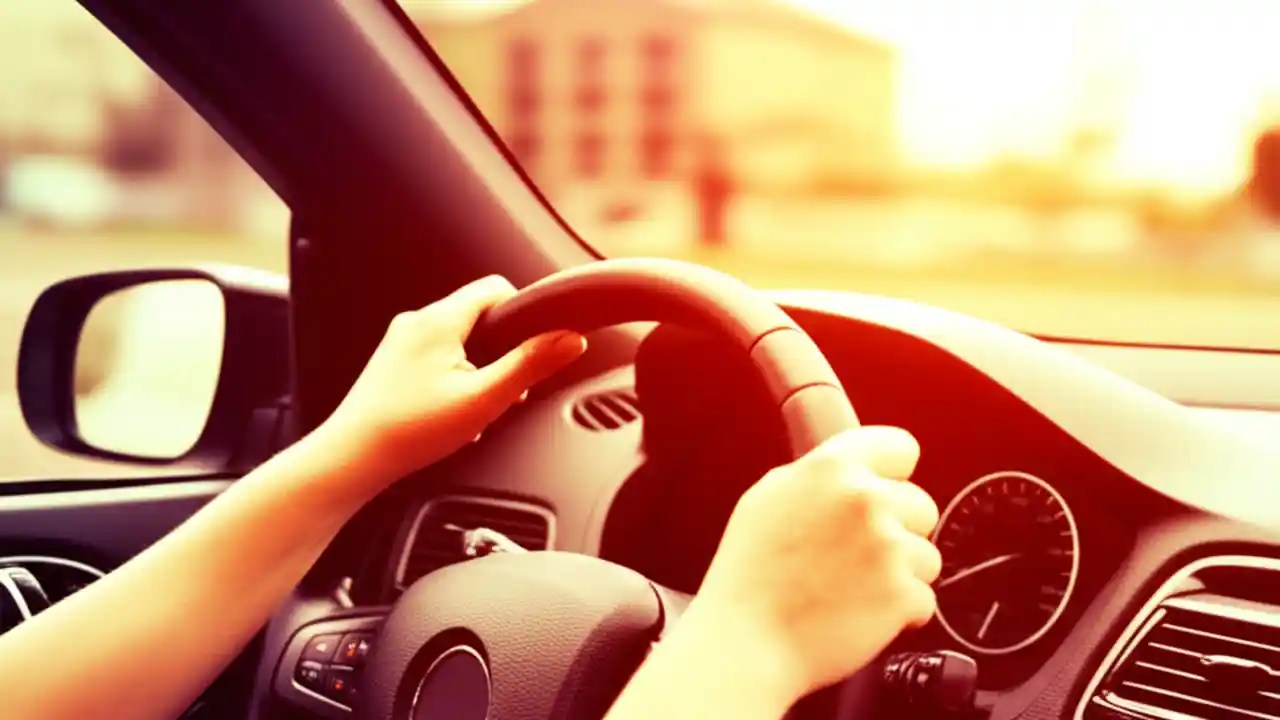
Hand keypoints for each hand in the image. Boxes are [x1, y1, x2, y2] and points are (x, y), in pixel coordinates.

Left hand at [319, 275, 585, 484]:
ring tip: (473, 408)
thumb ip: (531, 365)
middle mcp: (416, 321)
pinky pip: (437, 357)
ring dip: (477, 370)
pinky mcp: (392, 363)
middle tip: (502, 390)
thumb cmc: (411, 430)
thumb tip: (571, 339)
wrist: (353, 458)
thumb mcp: (484, 399)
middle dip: (500, 351)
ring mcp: (400, 341)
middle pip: (479, 317)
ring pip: (459, 340)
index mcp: (439, 319)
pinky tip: (450, 414)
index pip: (496, 288)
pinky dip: (453, 379)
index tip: (531, 349)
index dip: (522, 313)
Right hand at [683, 426, 940, 699]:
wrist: (745, 642)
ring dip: (900, 574)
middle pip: (921, 505)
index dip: (892, 475)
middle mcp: (866, 500)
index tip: (881, 493)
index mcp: (832, 467)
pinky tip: (860, 613)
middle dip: (898, 529)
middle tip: (856, 554)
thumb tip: (850, 469)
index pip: (901, 447)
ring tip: (854, 588)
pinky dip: (900, 612)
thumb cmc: (748, 575)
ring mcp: (888, 548)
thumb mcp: (769, 496)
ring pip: (927, 555)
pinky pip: (924, 599)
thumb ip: (817, 474)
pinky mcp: (903, 595)